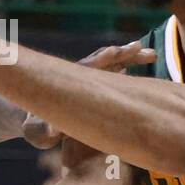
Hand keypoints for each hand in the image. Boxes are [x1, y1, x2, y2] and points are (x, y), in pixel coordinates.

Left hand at [22, 41, 156, 148]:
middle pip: (105, 59)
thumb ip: (44, 132)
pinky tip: (143, 68)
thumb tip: (53, 133)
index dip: (102, 62)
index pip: (89, 68)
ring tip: (151, 55)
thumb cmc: (36, 127)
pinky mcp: (95, 84)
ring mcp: (89, 78)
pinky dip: (128, 66)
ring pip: (112, 63)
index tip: (116, 55)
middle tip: (145, 51)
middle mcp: (81, 76)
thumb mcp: (37, 132)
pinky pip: (114, 72)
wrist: (34, 120)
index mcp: (69, 83)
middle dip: (124, 54)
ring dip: (130, 57)